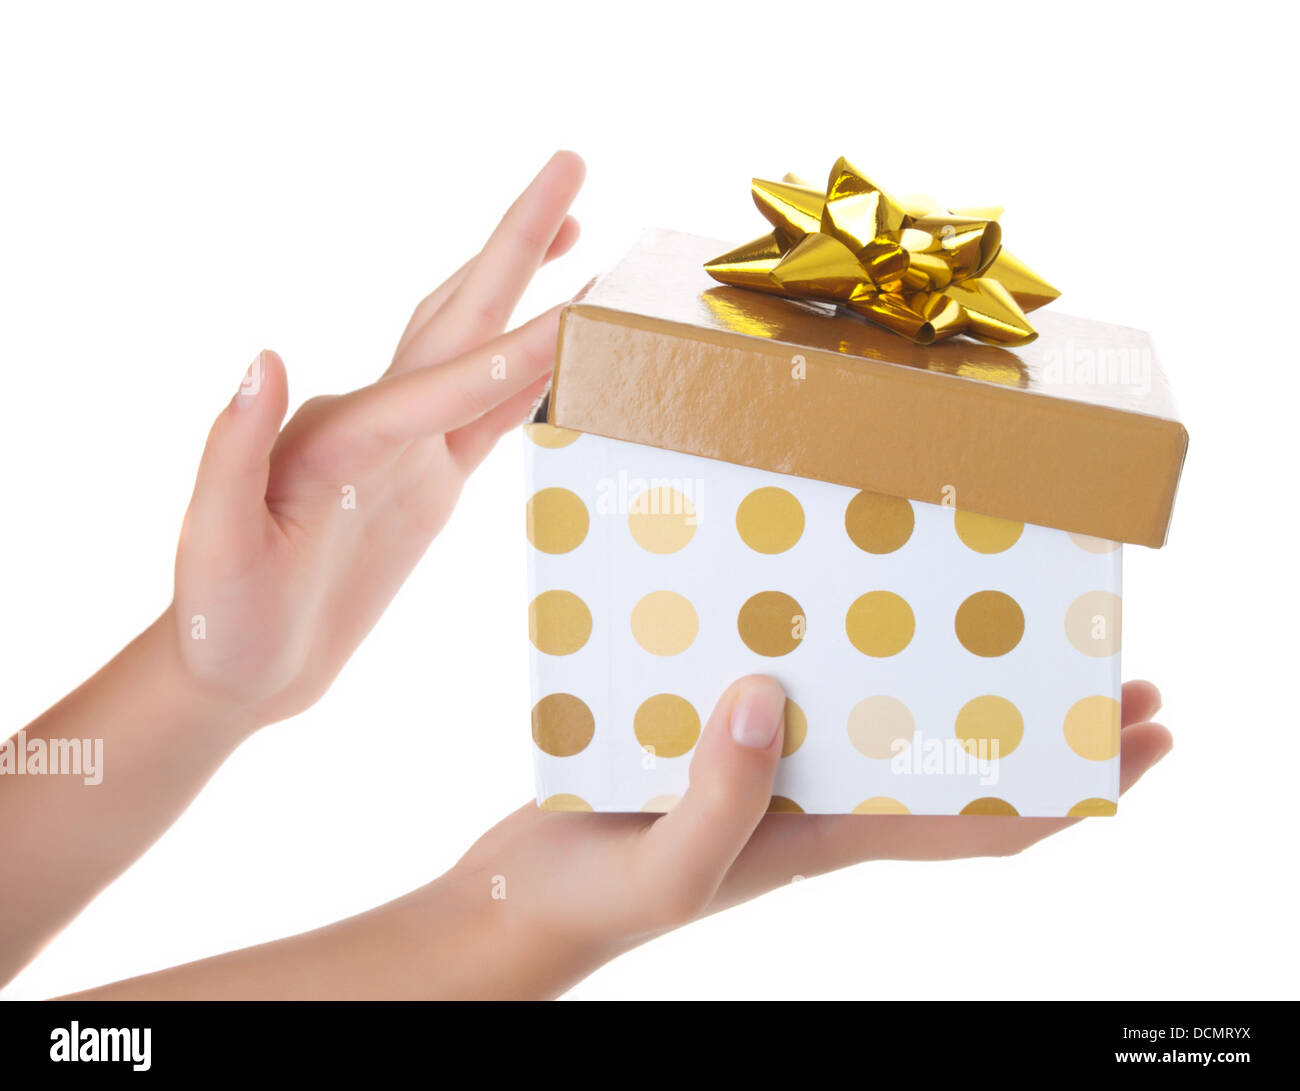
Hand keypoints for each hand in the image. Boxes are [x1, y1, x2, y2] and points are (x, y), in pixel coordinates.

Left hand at [167, 151, 584, 732]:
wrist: (236, 670)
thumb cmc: (219, 622)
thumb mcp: (209, 545)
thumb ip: (232, 449)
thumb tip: (263, 355)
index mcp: (332, 435)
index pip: (433, 383)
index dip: (508, 355)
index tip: (578, 317)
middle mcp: (373, 424)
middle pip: (460, 318)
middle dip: (514, 246)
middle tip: (569, 172)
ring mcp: (404, 451)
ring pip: (481, 355)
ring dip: (530, 296)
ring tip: (579, 243)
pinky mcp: (425, 485)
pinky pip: (492, 419)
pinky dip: (534, 380)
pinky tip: (566, 355)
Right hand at [453, 678, 1170, 977]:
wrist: (518, 901)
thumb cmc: (588, 899)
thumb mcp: (664, 871)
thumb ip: (720, 803)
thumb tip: (769, 700)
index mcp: (826, 840)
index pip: (976, 827)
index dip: (1070, 794)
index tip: (1139, 742)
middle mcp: (817, 801)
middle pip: (954, 766)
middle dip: (1040, 728)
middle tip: (1109, 667)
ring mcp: (770, 769)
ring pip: (881, 719)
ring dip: (947, 681)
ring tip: (990, 614)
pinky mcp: (718, 739)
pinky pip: (797, 692)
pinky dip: (839, 656)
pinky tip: (832, 605)